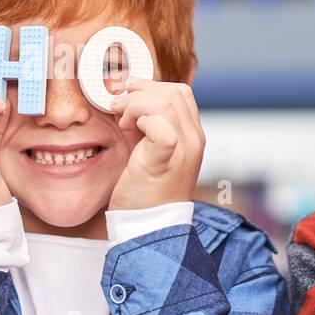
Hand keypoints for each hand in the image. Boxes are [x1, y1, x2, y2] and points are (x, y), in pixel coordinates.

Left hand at [108, 79, 204, 210]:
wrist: (148, 226)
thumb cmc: (145, 192)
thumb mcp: (148, 150)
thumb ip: (145, 125)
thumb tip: (128, 97)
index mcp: (192, 136)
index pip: (181, 93)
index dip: (153, 87)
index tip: (129, 95)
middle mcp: (194, 140)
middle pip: (174, 93)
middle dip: (141, 94)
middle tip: (120, 111)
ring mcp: (184, 149)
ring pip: (166, 102)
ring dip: (136, 106)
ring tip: (123, 125)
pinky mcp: (167, 159)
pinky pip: (160, 124)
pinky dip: (140, 119)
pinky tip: (128, 132)